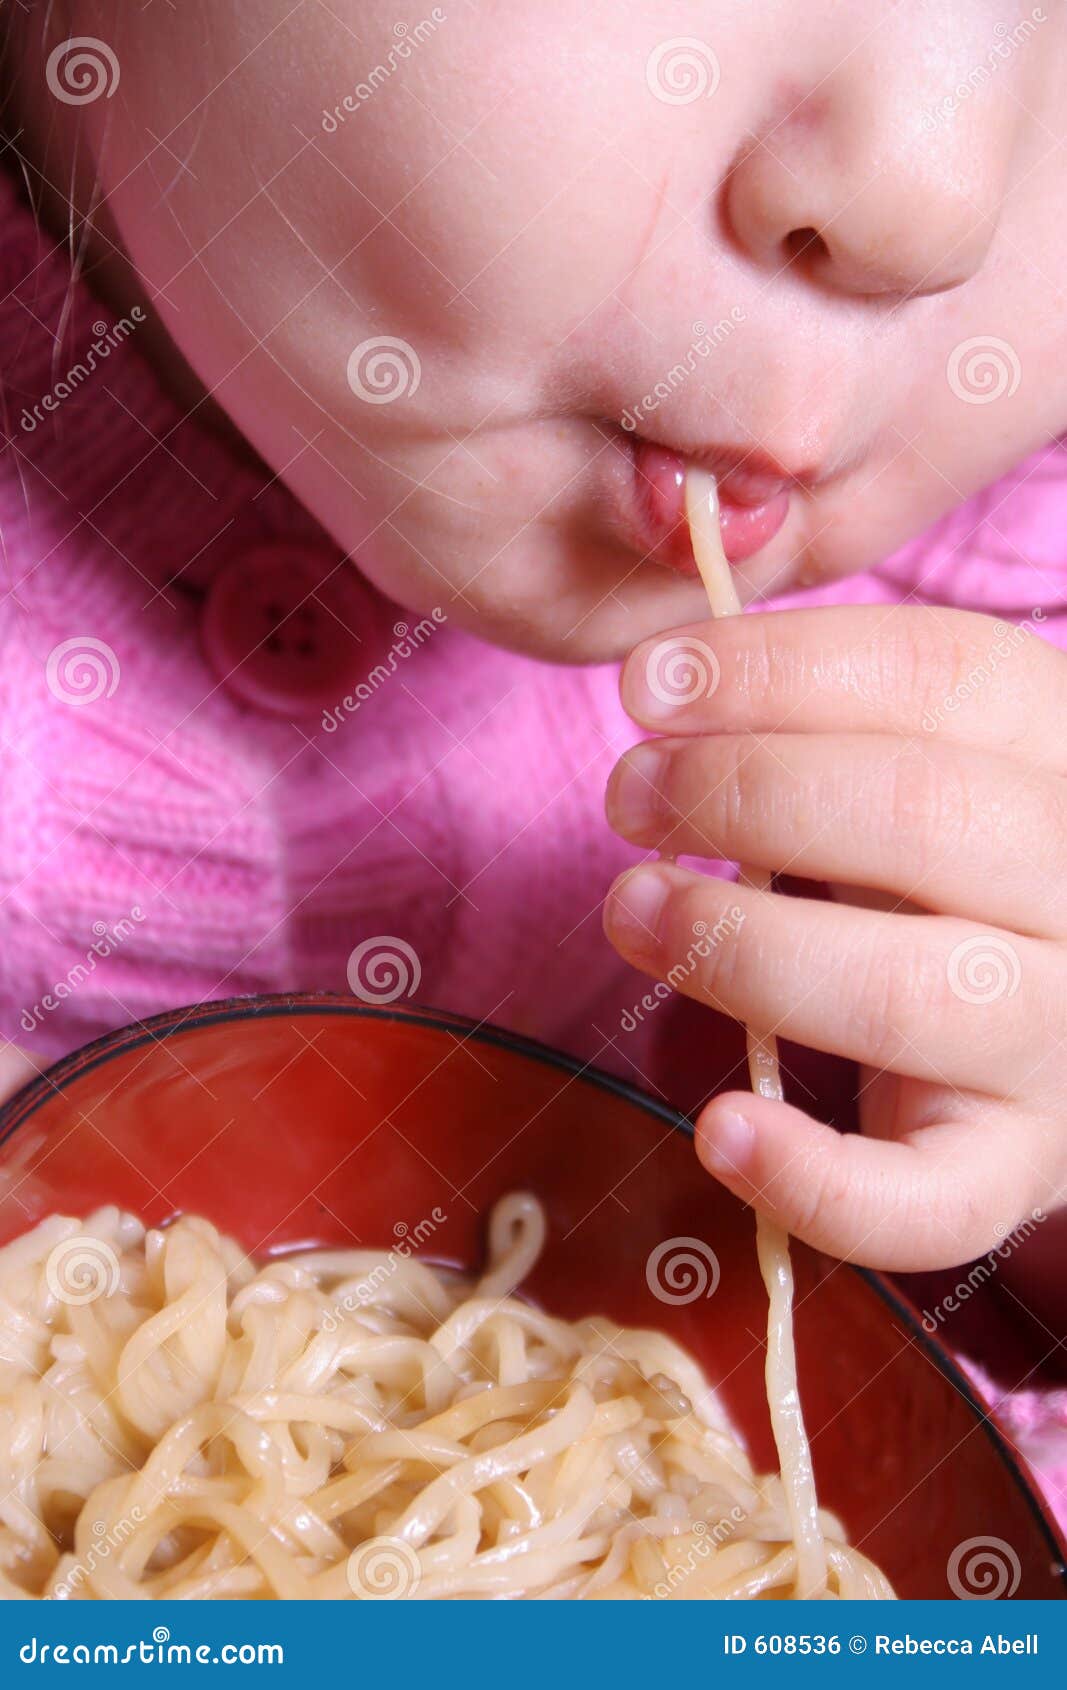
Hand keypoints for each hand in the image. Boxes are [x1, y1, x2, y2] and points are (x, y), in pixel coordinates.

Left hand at [603, 604, 1066, 1271]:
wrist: (1050, 1028)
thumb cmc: (940, 872)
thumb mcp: (917, 764)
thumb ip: (826, 720)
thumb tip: (666, 683)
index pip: (944, 674)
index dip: (780, 668)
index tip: (647, 681)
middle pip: (926, 815)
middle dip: (746, 790)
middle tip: (630, 793)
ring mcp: (1059, 1045)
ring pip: (911, 992)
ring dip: (746, 946)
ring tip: (634, 909)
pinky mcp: (1010, 1171)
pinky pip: (926, 1200)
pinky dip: (814, 1177)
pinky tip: (719, 1128)